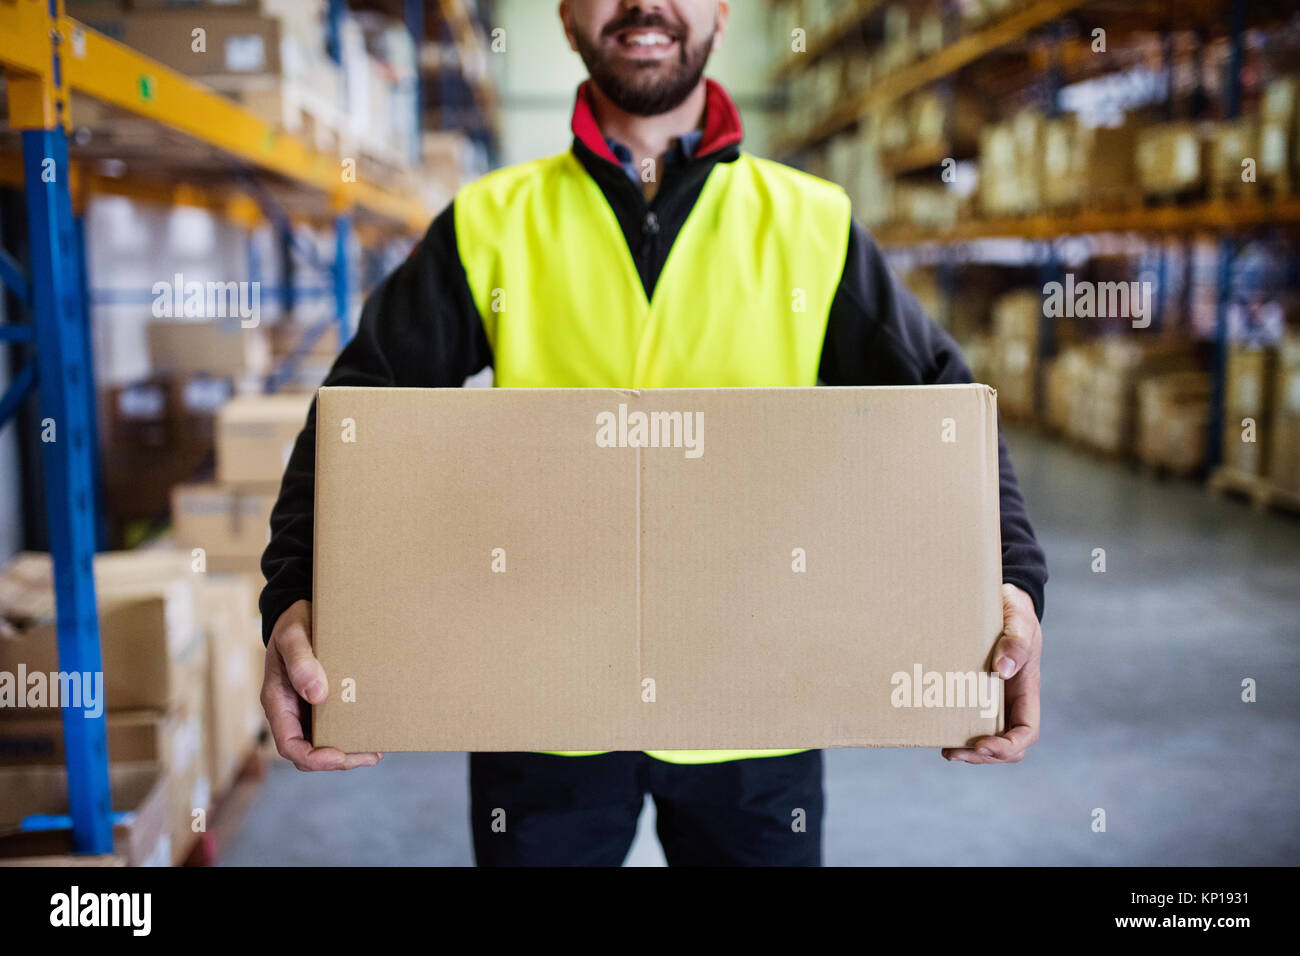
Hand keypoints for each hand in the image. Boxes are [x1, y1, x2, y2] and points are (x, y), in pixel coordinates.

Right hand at [262, 599, 382, 771]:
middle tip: (371, 756)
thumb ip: (300, 661)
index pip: (289, 744)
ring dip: (348, 752)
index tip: (339, 755)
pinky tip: (374, 732)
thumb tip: (317, 694)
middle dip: (338, 760)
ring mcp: (305, 709)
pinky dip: (352, 733)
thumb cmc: (293, 623)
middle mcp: (290, 711)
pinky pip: (334, 726)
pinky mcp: (321, 702)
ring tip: (377, 751)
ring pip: (322, 743)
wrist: (299, 611)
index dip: (313, 757)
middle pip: (308, 752)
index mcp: (277, 701)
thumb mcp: (293, 635)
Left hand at [942, 583, 1040, 764]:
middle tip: (953, 753)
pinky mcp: (971, 690)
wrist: (1000, 600)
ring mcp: (991, 698)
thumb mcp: (1020, 620)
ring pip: (985, 737)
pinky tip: (937, 730)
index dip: (1008, 747)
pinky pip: (966, 718)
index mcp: (1026, 690)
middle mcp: (1010, 700)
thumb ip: (1016, 642)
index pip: (1026, 732)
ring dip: (968, 750)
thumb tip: (1002, 671)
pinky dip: (954, 729)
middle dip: (983, 756)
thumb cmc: (1014, 611)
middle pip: (1006, 745)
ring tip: (946, 750)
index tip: (983, 744)